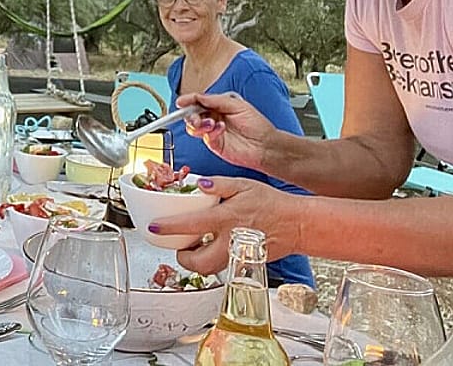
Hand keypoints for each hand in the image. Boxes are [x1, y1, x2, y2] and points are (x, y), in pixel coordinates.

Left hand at [146, 177, 298, 275]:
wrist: (298, 224)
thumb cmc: (273, 203)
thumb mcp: (244, 185)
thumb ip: (219, 185)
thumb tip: (199, 184)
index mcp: (227, 218)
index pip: (191, 225)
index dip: (169, 227)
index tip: (154, 226)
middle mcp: (231, 240)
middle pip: (197, 261)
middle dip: (182, 257)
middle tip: (178, 246)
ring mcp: (238, 255)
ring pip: (209, 269)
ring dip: (197, 261)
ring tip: (195, 246)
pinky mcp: (245, 263)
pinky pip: (222, 267)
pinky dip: (213, 260)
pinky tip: (214, 247)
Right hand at [178, 91, 274, 171]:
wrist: (266, 145)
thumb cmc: (257, 124)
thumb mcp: (237, 105)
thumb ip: (215, 100)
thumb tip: (197, 97)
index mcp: (218, 106)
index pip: (199, 102)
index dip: (188, 101)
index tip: (180, 102)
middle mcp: (213, 118)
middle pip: (192, 114)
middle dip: (190, 114)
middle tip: (195, 117)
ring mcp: (212, 132)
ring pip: (194, 127)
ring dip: (198, 124)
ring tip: (210, 123)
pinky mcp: (214, 144)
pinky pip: (205, 136)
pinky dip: (210, 131)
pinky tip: (221, 128)